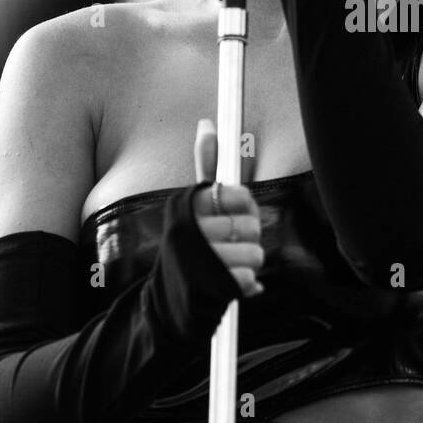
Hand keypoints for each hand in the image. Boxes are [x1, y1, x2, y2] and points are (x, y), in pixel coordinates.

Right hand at [190, 117, 264, 296]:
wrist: (167, 299)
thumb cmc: (188, 244)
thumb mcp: (192, 204)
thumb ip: (205, 163)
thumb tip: (207, 123)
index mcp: (187, 206)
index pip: (239, 195)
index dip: (245, 206)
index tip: (235, 213)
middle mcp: (190, 230)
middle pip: (251, 226)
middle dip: (248, 237)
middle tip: (230, 243)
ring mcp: (200, 260)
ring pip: (256, 253)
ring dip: (248, 262)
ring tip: (228, 264)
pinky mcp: (211, 287)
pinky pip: (250, 278)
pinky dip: (244, 283)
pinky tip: (226, 283)